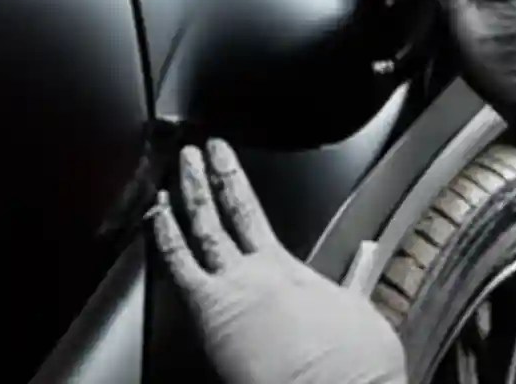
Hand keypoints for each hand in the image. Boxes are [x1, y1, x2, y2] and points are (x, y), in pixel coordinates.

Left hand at [147, 139, 405, 383]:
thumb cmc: (352, 366)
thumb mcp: (358, 314)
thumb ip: (347, 286)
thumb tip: (358, 273)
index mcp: (288, 268)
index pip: (250, 213)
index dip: (232, 180)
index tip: (222, 159)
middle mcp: (255, 269)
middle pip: (225, 211)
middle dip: (209, 177)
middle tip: (196, 152)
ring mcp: (229, 286)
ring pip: (200, 227)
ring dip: (188, 192)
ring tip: (177, 168)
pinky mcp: (209, 309)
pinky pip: (178, 263)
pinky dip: (164, 235)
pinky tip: (156, 214)